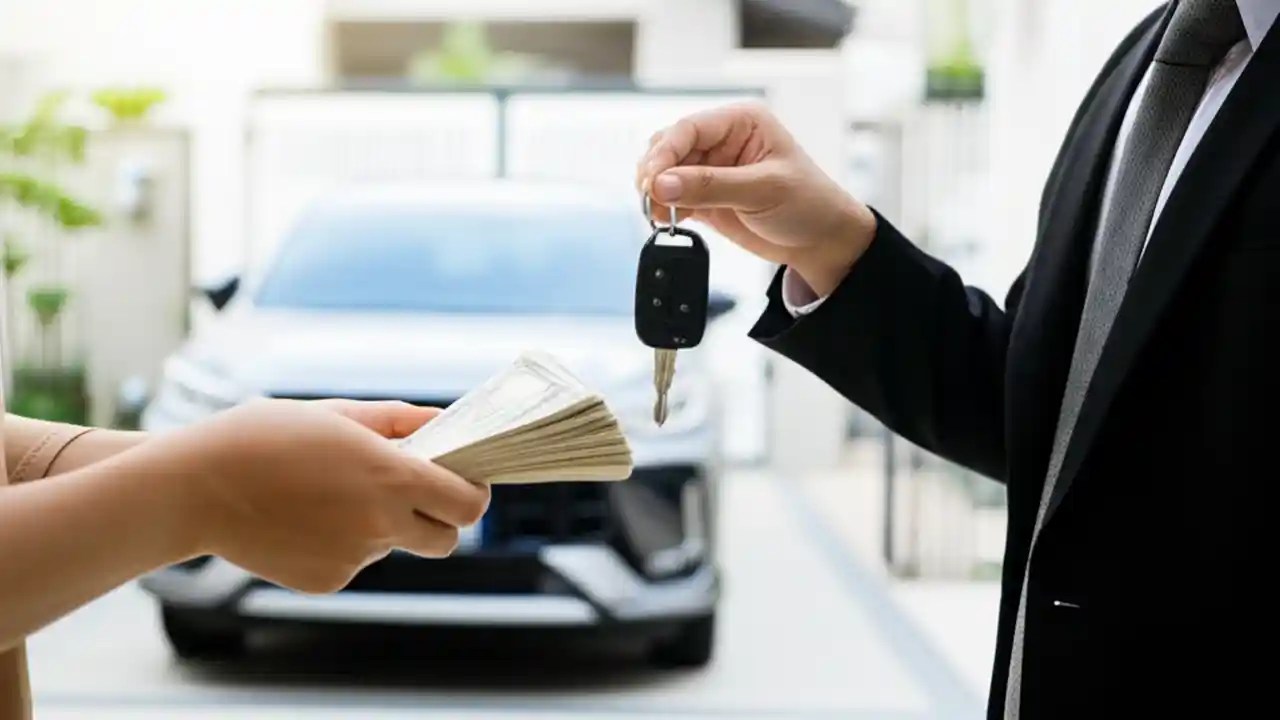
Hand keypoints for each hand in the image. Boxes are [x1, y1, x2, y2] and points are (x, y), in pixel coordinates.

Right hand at [169, 398, 488, 593]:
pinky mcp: (326, 580)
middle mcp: (380, 525)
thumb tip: (440, 421)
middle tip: (416, 494)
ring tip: (329, 492)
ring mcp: (354, 558)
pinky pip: (354, 560)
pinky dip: (342, 542)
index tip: (463, 481)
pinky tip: (303, 516)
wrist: (193, 487)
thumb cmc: (264, 437)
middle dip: (441, 519)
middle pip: (445, 539)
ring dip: (381, 524)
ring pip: (393, 546)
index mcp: (391, 479)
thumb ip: (397, 421)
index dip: (472, 494)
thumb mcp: (335, 414)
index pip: (468, 504)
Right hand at [636, 101, 877, 296]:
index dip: (665, 152)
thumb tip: (663, 184)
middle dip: (655, 172)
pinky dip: (663, 208)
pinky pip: (672, 197)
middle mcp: (723, 141)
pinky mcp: (705, 197)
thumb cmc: (809, 204)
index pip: (689, 128)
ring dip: (656, 191)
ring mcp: (712, 170)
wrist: (821, 242)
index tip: (652, 179)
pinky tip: (664, 219)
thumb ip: (711, 186)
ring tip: (657, 212)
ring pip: (666, 173)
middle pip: (670, 147)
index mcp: (741, 122)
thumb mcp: (763, 190)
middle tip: (650, 197)